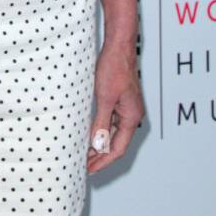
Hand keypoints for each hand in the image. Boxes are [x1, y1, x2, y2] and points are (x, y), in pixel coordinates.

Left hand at [86, 39, 143, 173]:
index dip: (103, 161)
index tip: (90, 169)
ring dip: (100, 144)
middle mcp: (132, 116)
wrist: (118, 47)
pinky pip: (111, 122)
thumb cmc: (114, 68)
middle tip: (84, 165)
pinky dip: (101, 131)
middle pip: (116, 143)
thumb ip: (102, 122)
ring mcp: (126, 108)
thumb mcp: (104, 97)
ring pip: (113, 133)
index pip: (117, 148)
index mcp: (131, 118)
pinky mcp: (120, 101)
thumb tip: (98, 145)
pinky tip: (90, 133)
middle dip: (101, 156)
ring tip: (85, 153)